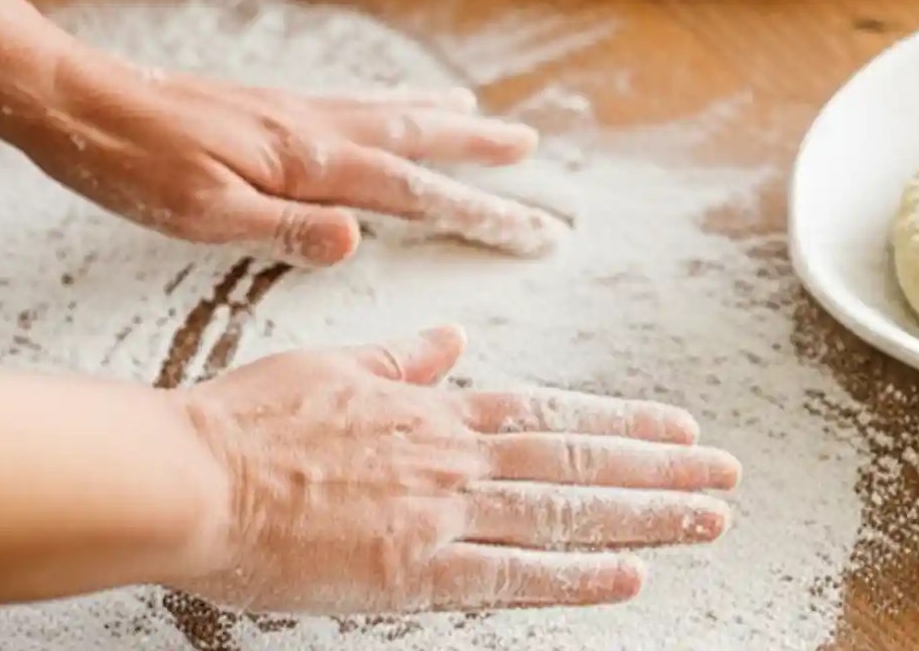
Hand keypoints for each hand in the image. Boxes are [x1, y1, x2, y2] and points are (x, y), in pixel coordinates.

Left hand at [22, 54, 560, 265]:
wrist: (82, 103)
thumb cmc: (134, 167)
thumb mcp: (201, 214)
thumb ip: (282, 227)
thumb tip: (358, 240)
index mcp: (304, 163)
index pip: (411, 193)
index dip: (476, 211)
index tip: (529, 226)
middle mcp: (310, 129)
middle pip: (414, 143)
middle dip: (479, 157)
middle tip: (533, 156)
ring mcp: (292, 112)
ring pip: (386, 114)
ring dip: (441, 123)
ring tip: (481, 122)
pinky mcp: (269, 107)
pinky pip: (350, 101)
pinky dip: (388, 102)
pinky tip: (388, 106)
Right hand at [167, 327, 740, 613]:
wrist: (193, 473)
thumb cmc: (250, 420)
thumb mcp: (335, 367)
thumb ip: (403, 359)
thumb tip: (451, 343)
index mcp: (432, 408)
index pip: (548, 410)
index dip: (620, 420)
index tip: (676, 427)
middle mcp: (453, 455)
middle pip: (577, 457)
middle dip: (660, 468)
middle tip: (725, 475)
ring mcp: (439, 511)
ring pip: (563, 509)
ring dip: (643, 514)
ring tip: (708, 519)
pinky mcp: (411, 569)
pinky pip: (511, 575)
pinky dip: (574, 575)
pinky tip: (628, 574)